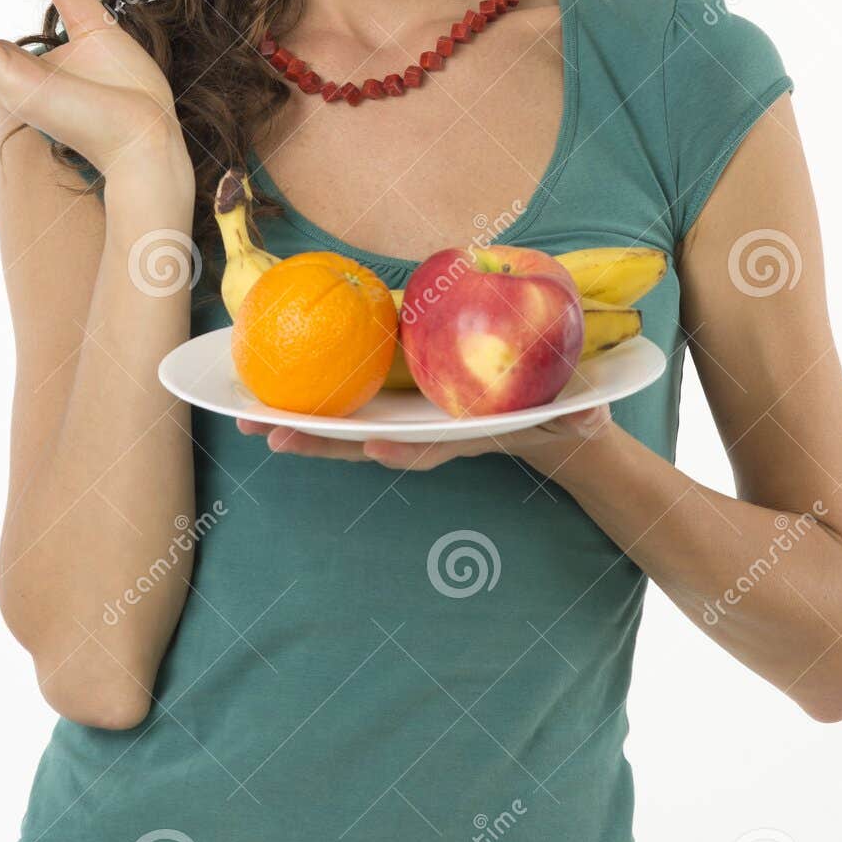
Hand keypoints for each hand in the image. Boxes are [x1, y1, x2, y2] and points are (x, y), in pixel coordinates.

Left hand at [236, 401, 613, 471]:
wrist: (542, 427)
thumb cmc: (557, 417)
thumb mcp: (576, 417)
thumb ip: (583, 419)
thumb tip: (595, 419)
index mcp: (462, 437)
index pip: (429, 448)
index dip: (402, 452)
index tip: (373, 449)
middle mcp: (425, 435)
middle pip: (364, 444)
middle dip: (318, 442)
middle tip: (267, 434)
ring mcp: (406, 424)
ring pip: (344, 430)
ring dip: (297, 425)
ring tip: (246, 419)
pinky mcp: (395, 406)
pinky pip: (348, 404)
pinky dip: (311, 402)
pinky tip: (269, 389)